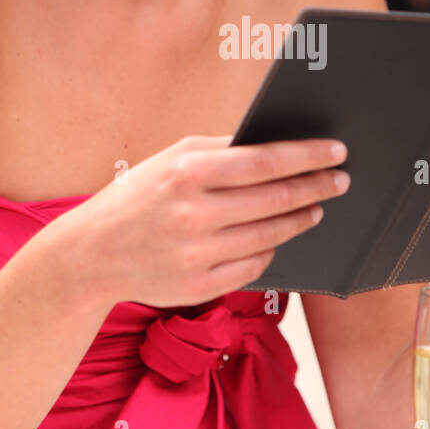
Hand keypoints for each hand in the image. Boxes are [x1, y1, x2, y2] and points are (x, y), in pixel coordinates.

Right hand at [64, 135, 350, 308]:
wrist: (90, 254)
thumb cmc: (138, 197)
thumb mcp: (171, 159)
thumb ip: (220, 148)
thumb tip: (277, 141)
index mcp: (187, 173)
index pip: (265, 161)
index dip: (307, 156)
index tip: (336, 152)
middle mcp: (193, 214)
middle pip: (275, 200)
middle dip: (316, 188)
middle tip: (339, 181)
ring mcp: (196, 255)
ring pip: (270, 236)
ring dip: (300, 220)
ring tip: (316, 208)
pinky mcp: (197, 287)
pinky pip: (254, 267)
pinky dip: (270, 249)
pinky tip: (276, 236)